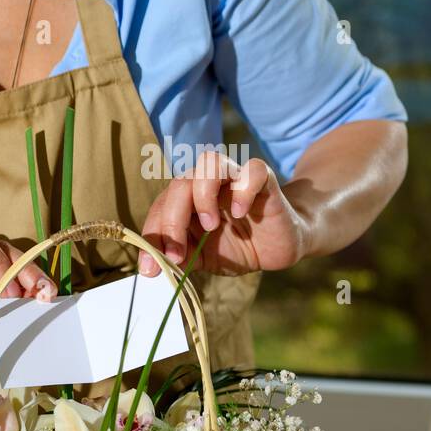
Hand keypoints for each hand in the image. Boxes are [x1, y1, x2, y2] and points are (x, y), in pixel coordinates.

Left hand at [138, 152, 309, 277]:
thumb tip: (153, 265)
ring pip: (209, 163)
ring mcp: (235, 177)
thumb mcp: (204, 259)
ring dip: (203, 194)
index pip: (161, 207)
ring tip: (211, 225)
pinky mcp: (264, 179)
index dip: (153, 235)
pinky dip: (243, 191)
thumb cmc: (239, 247)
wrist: (279, 247)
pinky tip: (241, 213)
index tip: (151, 268)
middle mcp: (207, 183)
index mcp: (188, 200)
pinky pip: (253, 170)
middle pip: (180, 184)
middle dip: (171, 221)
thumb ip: (180, 258)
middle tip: (177, 255)